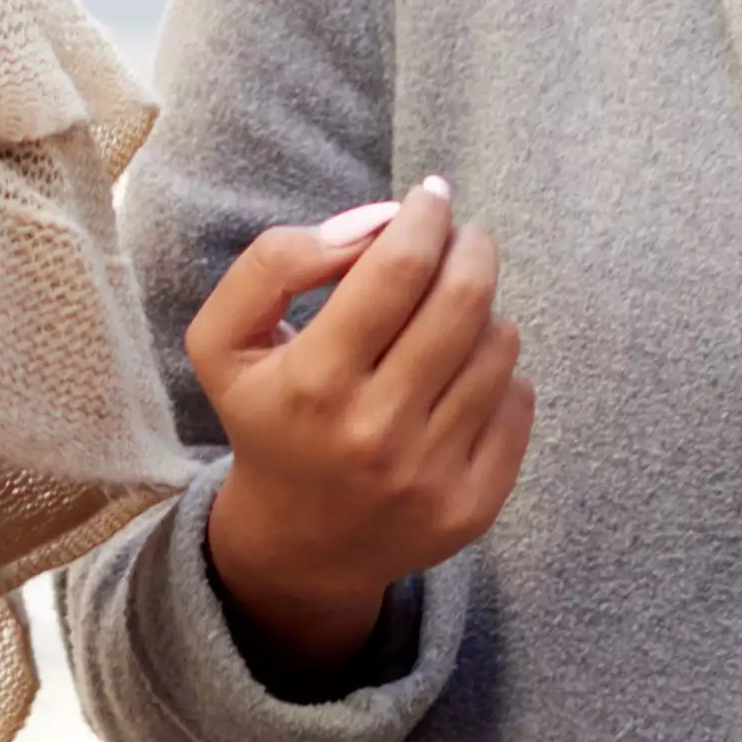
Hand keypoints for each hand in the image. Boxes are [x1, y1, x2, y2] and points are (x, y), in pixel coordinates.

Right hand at [188, 181, 529, 673]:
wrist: (298, 543)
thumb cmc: (267, 418)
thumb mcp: (224, 340)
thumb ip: (275, 263)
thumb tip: (370, 225)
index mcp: (312, 383)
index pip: (397, 269)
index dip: (423, 217)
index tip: (429, 197)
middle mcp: (375, 432)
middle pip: (461, 300)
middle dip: (470, 247)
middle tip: (462, 235)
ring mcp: (431, 475)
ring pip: (498, 346)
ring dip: (483, 308)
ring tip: (452, 312)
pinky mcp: (474, 506)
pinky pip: (518, 402)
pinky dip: (501, 370)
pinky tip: (464, 372)